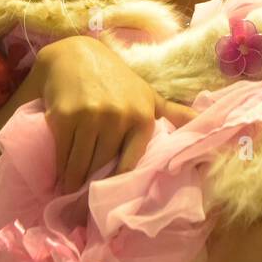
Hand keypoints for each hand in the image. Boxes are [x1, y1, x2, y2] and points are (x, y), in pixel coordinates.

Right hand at [24, 35, 200, 193]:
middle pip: (103, 167)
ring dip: (72, 185)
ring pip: (81, 165)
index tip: (110, 203)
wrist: (77, 55)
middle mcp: (119, 117)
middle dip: (92, 187)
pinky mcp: (65, 116)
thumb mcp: (148, 94)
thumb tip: (205, 124)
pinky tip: (57, 180)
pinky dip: (58, 170)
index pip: (130, 165)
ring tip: (68, 198)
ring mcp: (91, 117)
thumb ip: (174, 113)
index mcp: (142, 117)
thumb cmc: (116, 80)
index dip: (118, 186)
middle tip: (84, 206)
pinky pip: (62, 154)